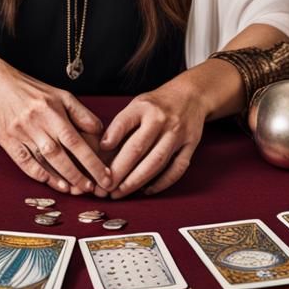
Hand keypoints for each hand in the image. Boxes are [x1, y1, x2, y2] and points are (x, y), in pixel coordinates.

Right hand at [0, 56, 111, 194]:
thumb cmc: (32, 90)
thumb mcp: (60, 95)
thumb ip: (80, 113)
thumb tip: (99, 131)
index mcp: (53, 110)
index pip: (76, 140)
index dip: (92, 160)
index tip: (105, 175)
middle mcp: (38, 121)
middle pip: (61, 154)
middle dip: (78, 174)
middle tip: (92, 189)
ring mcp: (21, 132)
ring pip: (43, 159)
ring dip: (59, 177)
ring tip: (73, 189)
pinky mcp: (7, 140)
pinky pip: (23, 161)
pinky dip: (36, 172)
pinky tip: (48, 182)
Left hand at [99, 81, 205, 197]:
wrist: (191, 95)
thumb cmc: (157, 104)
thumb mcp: (136, 105)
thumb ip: (121, 126)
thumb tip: (102, 151)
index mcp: (144, 107)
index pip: (123, 123)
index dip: (110, 140)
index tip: (97, 159)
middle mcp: (161, 120)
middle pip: (138, 148)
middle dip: (119, 171)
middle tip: (105, 187)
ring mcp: (178, 133)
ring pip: (156, 162)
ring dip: (136, 181)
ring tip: (120, 192)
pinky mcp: (191, 145)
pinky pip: (177, 169)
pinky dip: (162, 183)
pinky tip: (147, 191)